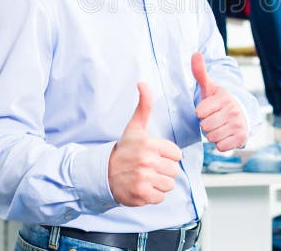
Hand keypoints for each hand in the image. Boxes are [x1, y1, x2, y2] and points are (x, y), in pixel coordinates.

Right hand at [108, 83, 181, 206]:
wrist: (103, 173)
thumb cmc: (124, 149)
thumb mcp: (135, 127)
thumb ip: (144, 105)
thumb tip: (142, 82)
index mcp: (148, 143)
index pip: (177, 154)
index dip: (168, 155)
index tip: (154, 154)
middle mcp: (146, 161)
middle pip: (174, 171)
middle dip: (164, 170)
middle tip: (149, 167)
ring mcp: (142, 179)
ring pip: (169, 185)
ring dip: (160, 183)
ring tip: (146, 177)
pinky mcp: (140, 195)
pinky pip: (160, 198)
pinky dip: (153, 196)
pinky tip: (142, 187)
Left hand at [192, 53, 247, 150]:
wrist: (241, 115)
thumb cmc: (219, 102)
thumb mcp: (209, 87)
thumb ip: (200, 72)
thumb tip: (195, 53)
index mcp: (224, 97)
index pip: (200, 112)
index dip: (200, 113)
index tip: (208, 109)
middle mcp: (233, 110)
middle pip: (205, 126)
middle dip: (206, 125)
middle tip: (213, 119)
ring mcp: (239, 124)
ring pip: (211, 137)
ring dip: (212, 134)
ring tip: (219, 126)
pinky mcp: (242, 138)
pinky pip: (220, 147)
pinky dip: (220, 143)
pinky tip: (225, 135)